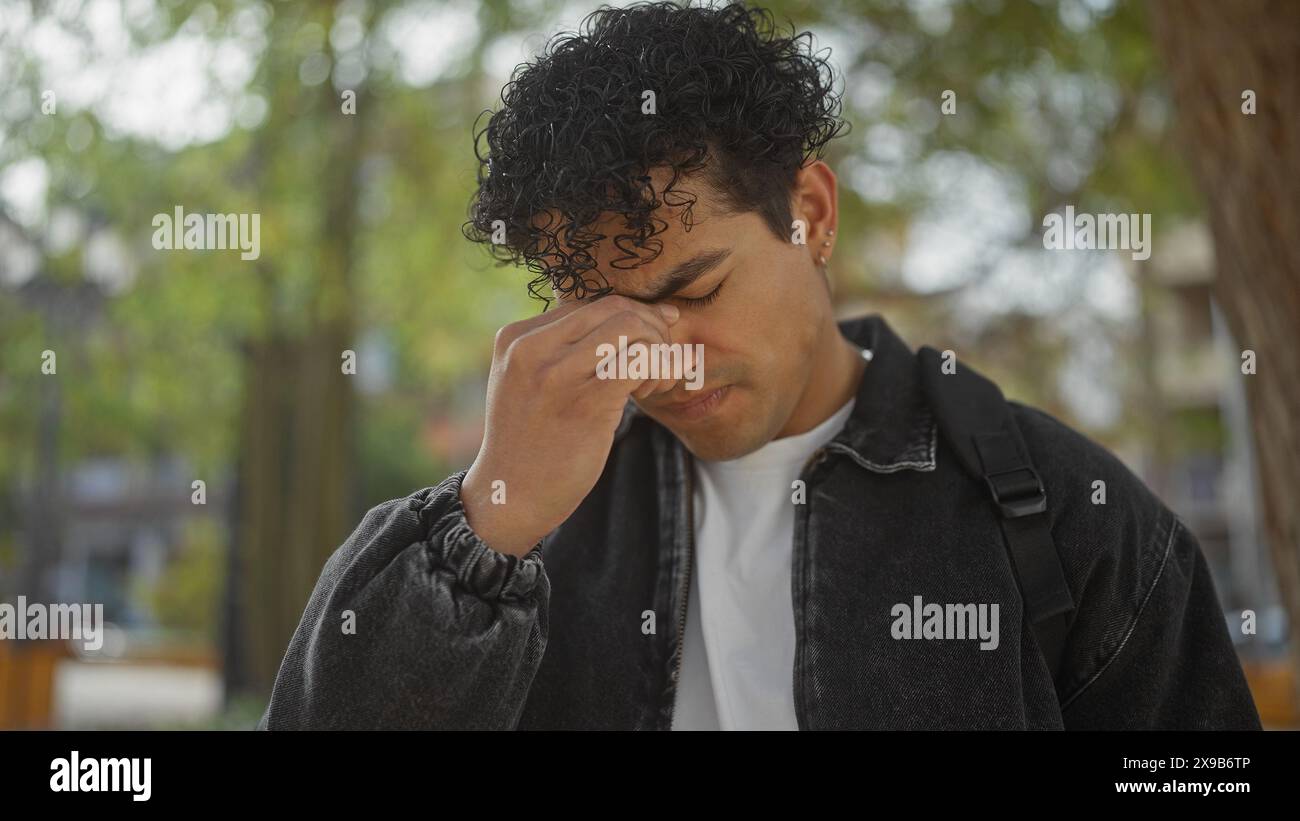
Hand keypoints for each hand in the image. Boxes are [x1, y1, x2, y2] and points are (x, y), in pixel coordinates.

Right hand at [460, 295, 681, 556]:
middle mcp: (532, 348)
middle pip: (614, 308)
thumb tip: (629, 317)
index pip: (590, 303)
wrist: (509, 496)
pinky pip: (639, 361)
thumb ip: (563, 350)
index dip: (631, 316)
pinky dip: (659, 369)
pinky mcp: (585, 402)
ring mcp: (556, 374)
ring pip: (631, 328)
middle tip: (659, 362)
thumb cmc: (531, 442)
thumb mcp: (528, 384)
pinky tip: (651, 393)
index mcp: (516, 337)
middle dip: (650, 328)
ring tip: (654, 382)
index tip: (651, 340)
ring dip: (657, 350)